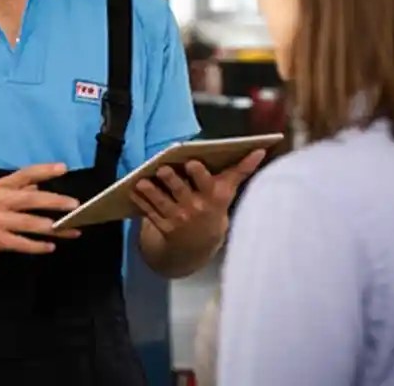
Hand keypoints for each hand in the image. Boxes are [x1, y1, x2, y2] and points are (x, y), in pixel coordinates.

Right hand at [0, 163, 82, 260]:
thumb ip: (20, 189)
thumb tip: (40, 183)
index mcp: (2, 186)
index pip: (25, 174)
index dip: (44, 170)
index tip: (63, 168)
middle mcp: (0, 200)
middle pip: (30, 199)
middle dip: (53, 201)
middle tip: (74, 205)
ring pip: (27, 222)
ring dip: (49, 226)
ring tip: (69, 229)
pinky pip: (19, 243)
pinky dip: (35, 246)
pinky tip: (50, 247)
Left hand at [130, 150, 266, 238]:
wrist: (200, 244)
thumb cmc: (214, 207)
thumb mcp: (228, 191)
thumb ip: (241, 169)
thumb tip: (260, 150)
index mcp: (214, 196)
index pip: (206, 182)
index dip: (198, 173)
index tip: (191, 162)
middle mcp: (197, 208)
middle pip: (181, 191)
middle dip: (171, 180)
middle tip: (162, 168)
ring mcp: (179, 219)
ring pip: (162, 202)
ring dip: (151, 192)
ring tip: (141, 181)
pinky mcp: (163, 226)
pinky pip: (149, 212)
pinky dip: (140, 201)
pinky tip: (132, 190)